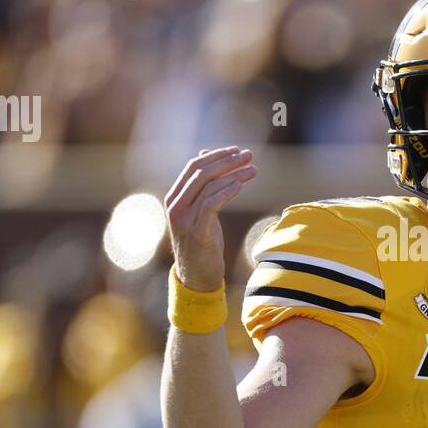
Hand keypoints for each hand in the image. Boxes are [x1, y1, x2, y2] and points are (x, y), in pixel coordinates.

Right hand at [164, 147, 256, 291]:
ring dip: (234, 175)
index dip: (216, 155)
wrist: (196, 277)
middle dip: (227, 161)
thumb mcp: (199, 212)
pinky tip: (240, 185)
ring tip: (253, 170)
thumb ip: (201, 187)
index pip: (193, 166)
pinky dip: (226, 192)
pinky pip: (211, 205)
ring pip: (208, 186)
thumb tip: (206, 153)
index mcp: (174, 198)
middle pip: (201, 172)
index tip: (237, 150)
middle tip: (249, 155)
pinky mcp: (198, 233)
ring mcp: (184, 220)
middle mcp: (176, 206)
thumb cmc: (201, 242)